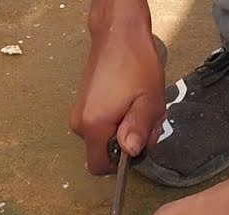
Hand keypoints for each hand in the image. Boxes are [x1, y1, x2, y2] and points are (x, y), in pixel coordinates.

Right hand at [69, 4, 165, 173]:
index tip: (135, 144)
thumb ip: (140, 130)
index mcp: (94, 125)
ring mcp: (79, 113)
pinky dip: (116, 120)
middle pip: (102, 152)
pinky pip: (100, 125)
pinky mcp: (82, 105)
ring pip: (103, 139)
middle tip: (143, 119)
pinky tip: (128, 101)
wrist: (118, 34)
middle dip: (126, 143)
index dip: (120, 163)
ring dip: (123, 129)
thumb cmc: (134, 62)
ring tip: (137, 106)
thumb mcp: (149, 100)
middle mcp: (80, 122)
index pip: (99, 166)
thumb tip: (131, 152)